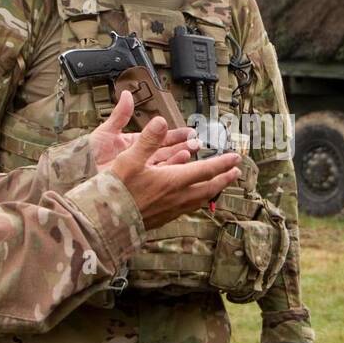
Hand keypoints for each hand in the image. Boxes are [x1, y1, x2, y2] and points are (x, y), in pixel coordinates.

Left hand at [90, 91, 199, 171]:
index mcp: (133, 144)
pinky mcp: (140, 184)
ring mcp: (140, 172)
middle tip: (197, 142)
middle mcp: (139, 158)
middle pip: (166, 152)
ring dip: (180, 158)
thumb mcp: (106, 132)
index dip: (174, 135)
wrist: (79, 177)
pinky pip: (159, 177)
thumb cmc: (88, 156)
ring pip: (166, 165)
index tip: (189, 132)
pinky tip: (181, 164)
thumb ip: (120, 114)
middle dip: (182, 146)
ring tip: (192, 151)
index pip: (159, 138)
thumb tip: (126, 94)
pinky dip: (170, 171)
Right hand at [109, 114, 239, 229]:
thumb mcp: (130, 159)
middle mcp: (177, 197)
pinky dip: (197, 201)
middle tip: (236, 172)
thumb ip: (148, 140)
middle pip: (209, 188)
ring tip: (219, 185)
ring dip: (213, 191)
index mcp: (174, 181)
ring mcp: (172, 210)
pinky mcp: (164, 219)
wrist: (106, 221)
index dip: (222, 163)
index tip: (236, 158)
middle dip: (224, 179)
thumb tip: (160, 121)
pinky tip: (192, 200)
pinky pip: (188, 208)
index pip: (206, 170)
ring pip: (200, 200)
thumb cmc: (117, 190)